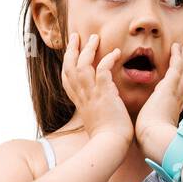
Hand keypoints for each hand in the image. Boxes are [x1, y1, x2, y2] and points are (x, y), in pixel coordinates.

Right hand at [62, 32, 133, 147]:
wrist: (110, 145)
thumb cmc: (107, 137)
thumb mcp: (96, 121)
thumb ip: (96, 110)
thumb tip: (102, 105)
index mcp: (79, 103)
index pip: (66, 80)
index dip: (67, 64)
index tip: (70, 53)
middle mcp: (82, 97)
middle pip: (69, 68)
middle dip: (72, 50)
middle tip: (76, 36)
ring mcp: (91, 95)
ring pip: (83, 65)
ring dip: (89, 49)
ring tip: (95, 37)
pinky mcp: (104, 94)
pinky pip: (103, 70)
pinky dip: (108, 59)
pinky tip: (116, 52)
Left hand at [135, 40, 182, 158]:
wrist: (154, 139)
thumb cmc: (151, 139)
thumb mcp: (154, 129)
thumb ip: (155, 124)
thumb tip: (149, 128)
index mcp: (175, 109)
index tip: (182, 74)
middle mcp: (180, 100)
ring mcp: (176, 93)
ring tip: (180, 48)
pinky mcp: (169, 88)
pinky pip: (177, 67)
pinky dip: (178, 57)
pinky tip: (175, 47)